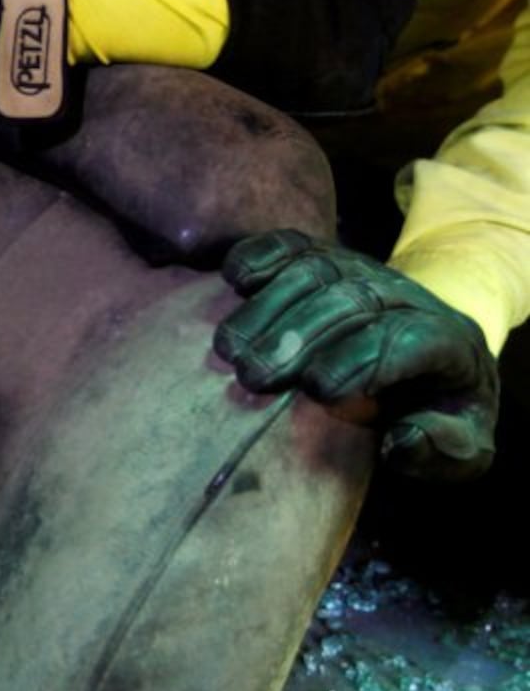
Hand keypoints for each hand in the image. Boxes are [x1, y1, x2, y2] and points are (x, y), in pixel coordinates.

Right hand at [215, 230, 498, 480]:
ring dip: (266, 307)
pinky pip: (290, 243)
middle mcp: (403, 295)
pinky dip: (257, 253)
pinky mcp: (324, 255)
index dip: (361, 360)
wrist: (432, 348)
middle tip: (252, 376)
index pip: (408, 338)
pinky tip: (232, 278)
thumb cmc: (435, 407)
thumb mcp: (461, 443)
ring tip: (228, 347)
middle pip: (350, 301)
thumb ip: (444, 447)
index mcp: (447, 341)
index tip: (318, 392)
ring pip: (314, 270)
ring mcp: (360, 269)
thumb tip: (405, 438)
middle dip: (296, 337)